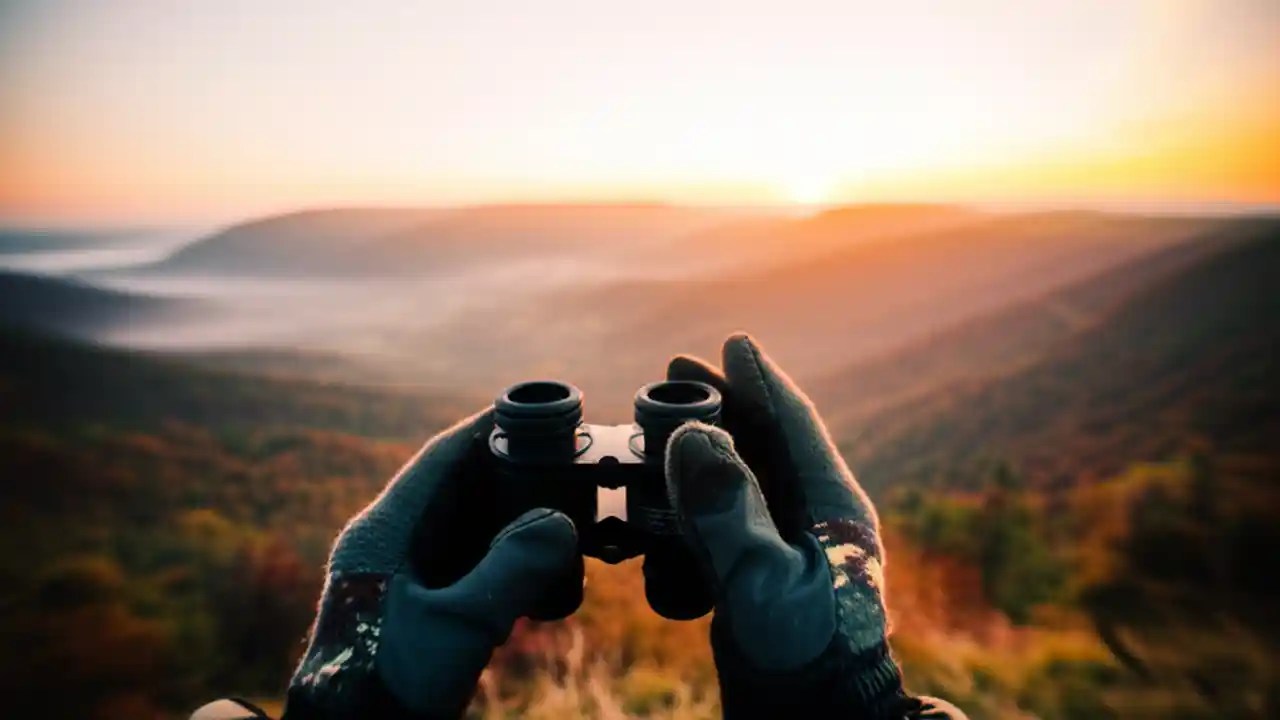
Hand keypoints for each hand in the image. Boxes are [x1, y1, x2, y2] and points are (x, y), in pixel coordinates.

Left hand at [282, 409, 577, 718]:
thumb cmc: (386, 684)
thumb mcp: (459, 625)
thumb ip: (512, 569)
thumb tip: (559, 524)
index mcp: (383, 532)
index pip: (441, 458)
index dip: (487, 430)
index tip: (533, 412)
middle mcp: (389, 546)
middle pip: (459, 491)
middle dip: (513, 480)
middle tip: (567, 471)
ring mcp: (401, 579)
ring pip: (467, 531)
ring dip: (513, 527)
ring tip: (564, 523)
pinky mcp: (416, 610)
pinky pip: (467, 569)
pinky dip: (505, 566)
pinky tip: (541, 582)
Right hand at [664, 334, 908, 717]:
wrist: (810, 717)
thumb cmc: (800, 651)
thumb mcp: (763, 576)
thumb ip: (727, 505)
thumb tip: (694, 436)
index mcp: (833, 505)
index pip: (795, 424)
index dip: (761, 381)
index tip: (731, 344)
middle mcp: (815, 516)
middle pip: (766, 439)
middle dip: (724, 402)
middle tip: (675, 371)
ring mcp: (789, 545)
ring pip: (744, 473)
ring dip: (705, 442)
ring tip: (663, 417)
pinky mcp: (762, 574)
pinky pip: (726, 514)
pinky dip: (695, 491)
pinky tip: (667, 486)